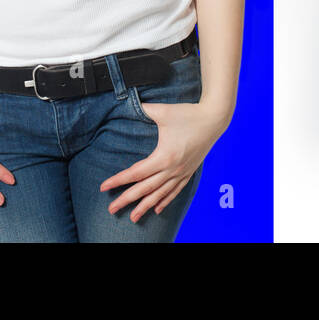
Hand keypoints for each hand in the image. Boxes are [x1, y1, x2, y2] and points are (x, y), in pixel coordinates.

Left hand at [100, 99, 226, 221]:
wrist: (214, 119)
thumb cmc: (189, 114)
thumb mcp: (163, 111)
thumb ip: (144, 109)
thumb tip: (128, 102)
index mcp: (164, 156)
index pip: (136, 173)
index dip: (118, 180)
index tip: (104, 187)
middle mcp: (172, 169)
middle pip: (145, 188)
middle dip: (127, 200)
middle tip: (111, 210)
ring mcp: (181, 172)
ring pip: (160, 194)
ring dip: (145, 206)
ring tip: (133, 218)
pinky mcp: (189, 171)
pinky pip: (175, 190)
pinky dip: (165, 200)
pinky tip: (157, 209)